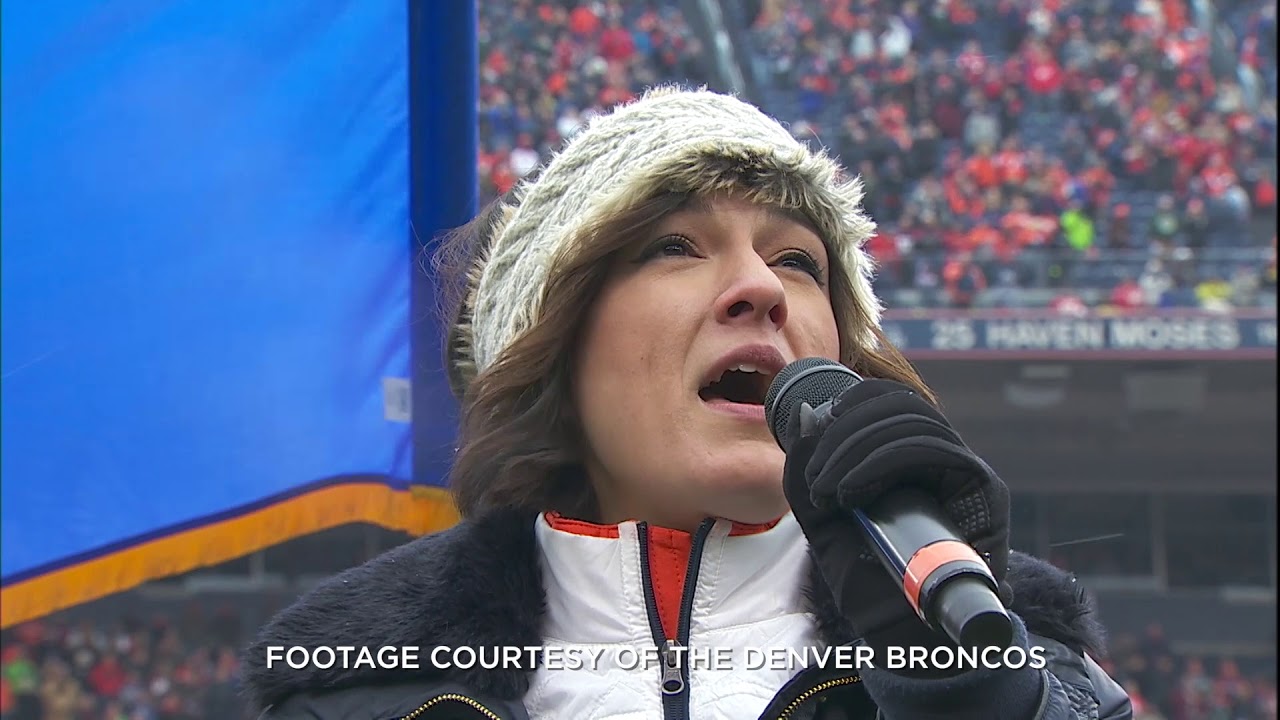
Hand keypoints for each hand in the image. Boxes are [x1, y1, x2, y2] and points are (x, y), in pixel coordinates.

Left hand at [783, 379, 1011, 654]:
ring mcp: (967, 471)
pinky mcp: (985, 491)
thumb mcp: (824, 521)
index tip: (816, 430)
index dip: (853, 403)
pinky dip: (884, 461)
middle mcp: (943, 457)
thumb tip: (803, 417)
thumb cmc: (868, 578)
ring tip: (827, 489)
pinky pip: (936, 449)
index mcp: (908, 456)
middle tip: (815, 476)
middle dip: (846, 432)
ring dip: (858, 447)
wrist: (905, 634)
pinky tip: (852, 490)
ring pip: (914, 423)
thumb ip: (807, 475)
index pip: (890, 400)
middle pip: (900, 406)